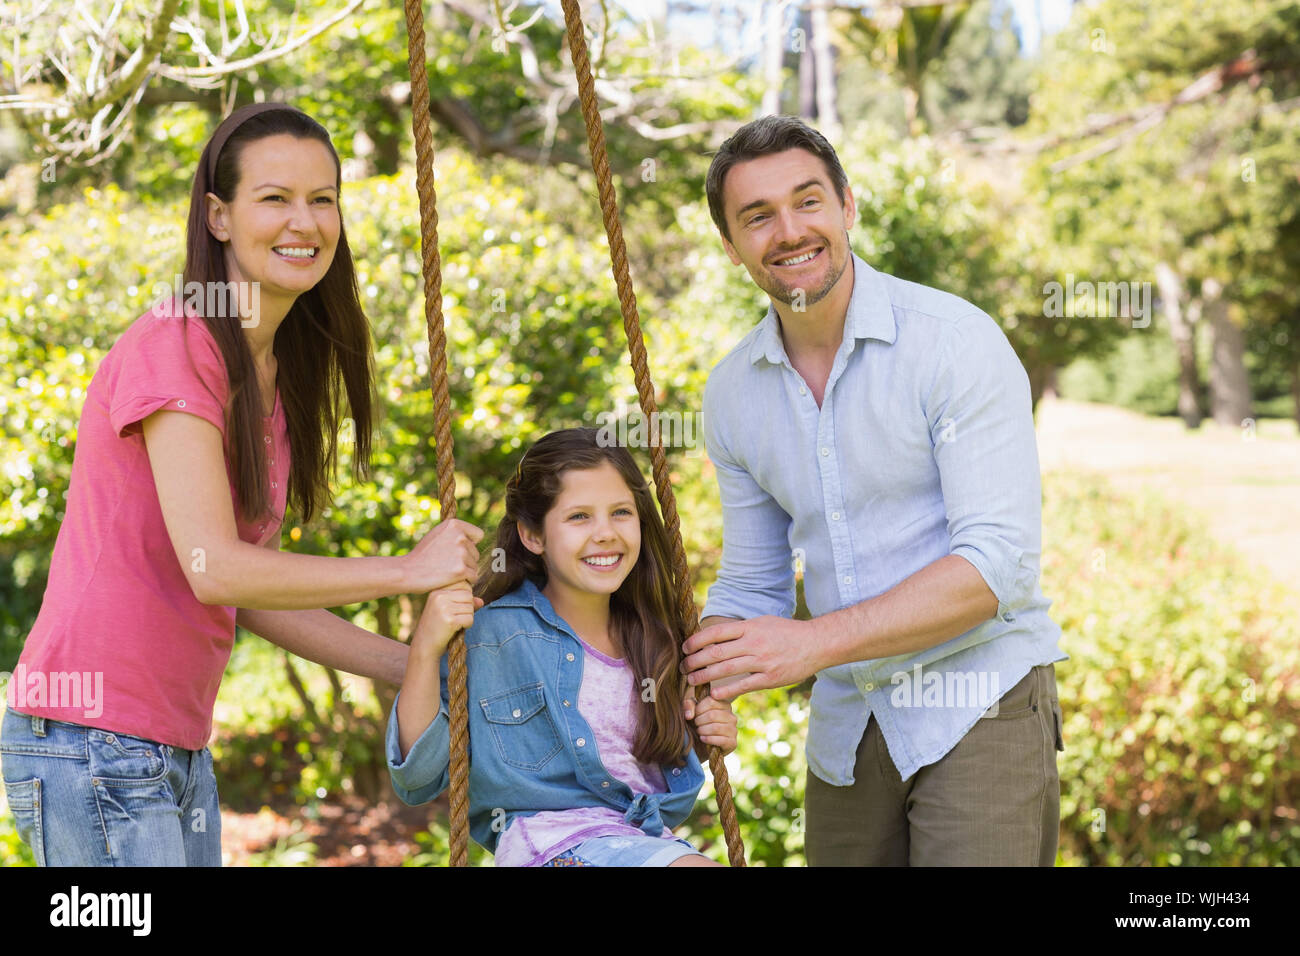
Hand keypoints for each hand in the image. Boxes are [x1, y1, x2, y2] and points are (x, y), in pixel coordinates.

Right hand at [404, 519, 482, 592]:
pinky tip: (452, 580)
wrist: (408, 571)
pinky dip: (466, 581)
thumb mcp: (437, 535)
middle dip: (466, 560)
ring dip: (465, 571)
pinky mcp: (461, 569)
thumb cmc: (422, 555)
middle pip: (476, 552)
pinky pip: (474, 577)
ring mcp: (461, 553)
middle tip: (447, 564)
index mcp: (454, 525)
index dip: (471, 544)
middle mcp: (460, 536)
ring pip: (475, 565)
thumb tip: (473, 537)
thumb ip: (454, 533)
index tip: (459, 551)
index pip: (478, 535)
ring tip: (447, 571)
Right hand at [410, 582, 480, 658]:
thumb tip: (481, 601)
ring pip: (471, 607)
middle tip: (458, 617)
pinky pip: (470, 619)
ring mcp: (443, 608)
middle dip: (469, 607)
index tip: (458, 606)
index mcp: (437, 591)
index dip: (466, 596)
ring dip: (468, 617)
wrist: (424, 646)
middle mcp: (439, 596)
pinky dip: (467, 625)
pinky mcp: (449, 620)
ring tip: (456, 623)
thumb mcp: (447, 611)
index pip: (463, 584)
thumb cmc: (436, 627)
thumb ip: (464, 603)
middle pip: (468, 595)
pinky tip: (456, 629)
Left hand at [681, 616, 819, 700]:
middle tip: (683, 667)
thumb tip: (718, 633)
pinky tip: (714, 694)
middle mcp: (754, 643)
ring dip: (705, 676)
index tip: (685, 648)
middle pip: (716, 652)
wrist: (816, 644)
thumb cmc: (787, 632)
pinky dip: (727, 690)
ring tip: (692, 681)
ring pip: (726, 669)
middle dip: (695, 660)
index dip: (697, 640)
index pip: (716, 632)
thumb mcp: (763, 622)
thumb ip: (742, 629)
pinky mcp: (770, 678)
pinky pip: (744, 685)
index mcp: (750, 627)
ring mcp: (762, 661)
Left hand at [684, 692, 737, 753]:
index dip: (699, 708)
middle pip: (712, 715)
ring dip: (702, 730)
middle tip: (695, 724)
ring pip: (715, 728)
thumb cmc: (700, 724)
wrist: (706, 746)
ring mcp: (733, 729)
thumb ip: (688, 705)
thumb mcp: (693, 711)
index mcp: (724, 705)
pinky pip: (719, 740)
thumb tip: (689, 715)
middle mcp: (732, 716)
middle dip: (699, 721)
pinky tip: (702, 738)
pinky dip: (708, 739)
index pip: (711, 701)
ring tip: (699, 731)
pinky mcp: (732, 742)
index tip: (694, 714)